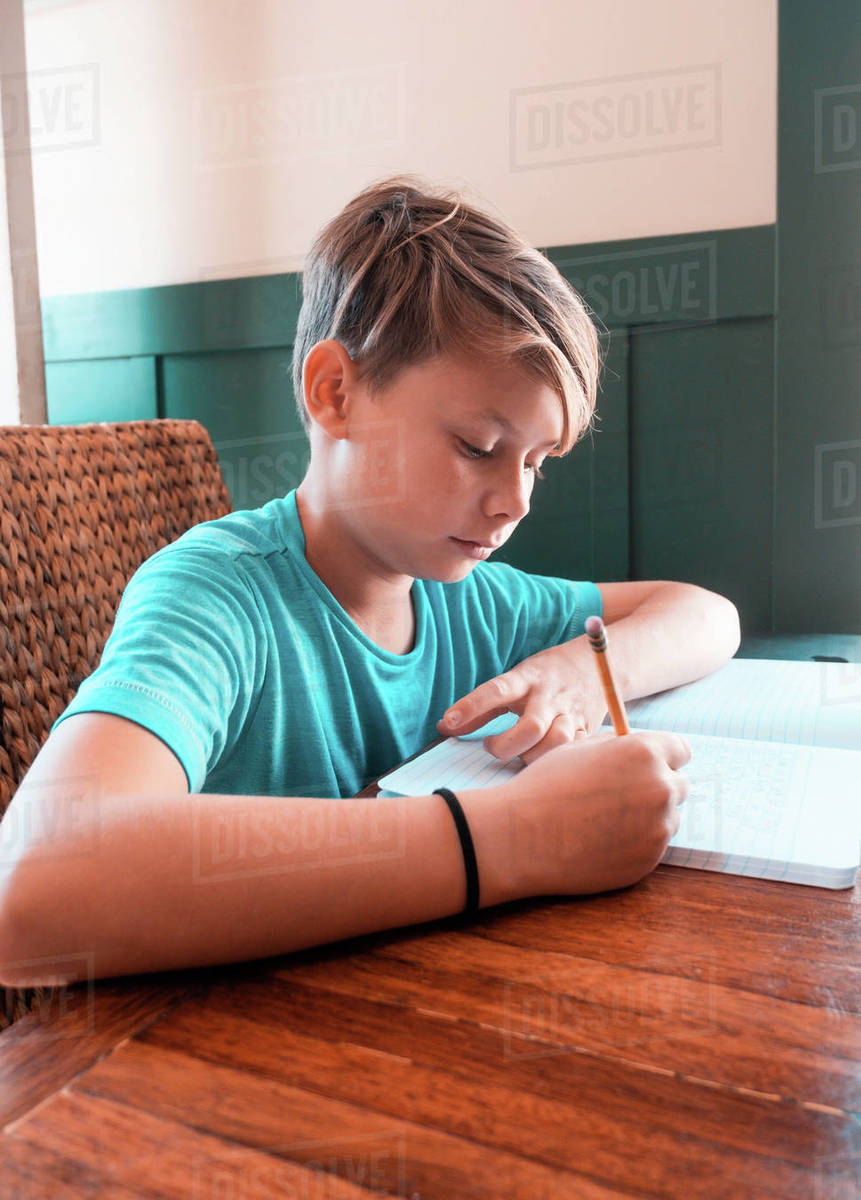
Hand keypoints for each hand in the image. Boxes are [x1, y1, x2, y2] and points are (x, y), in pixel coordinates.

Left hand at [437, 640, 609, 762]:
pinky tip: (542, 759)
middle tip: (490, 745)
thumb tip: (445, 727)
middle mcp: (550, 695)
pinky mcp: (587, 729)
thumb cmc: (544, 676)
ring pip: (556, 743)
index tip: (448, 722)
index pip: (496, 690)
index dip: (471, 706)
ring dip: (532, 756)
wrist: (595, 664)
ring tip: (519, 753)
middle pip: (531, 727)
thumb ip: (481, 707)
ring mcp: (572, 713)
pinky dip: (555, 760)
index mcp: (527, 678)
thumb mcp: (514, 681)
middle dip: (506, 745)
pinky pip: (573, 752)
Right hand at [502, 730, 690, 895]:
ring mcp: (658, 828)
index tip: (650, 765)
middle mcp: (660, 788)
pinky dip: (635, 843)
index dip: (664, 756)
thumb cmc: (545, 787)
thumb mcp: (580, 748)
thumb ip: (619, 746)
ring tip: (604, 820)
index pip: (681, 750)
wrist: (522, 838)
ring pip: (667, 818)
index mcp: (644, 753)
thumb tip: (640, 750)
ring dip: (648, 817)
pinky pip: (653, 846)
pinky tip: (601, 841)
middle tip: (622, 795)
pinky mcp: (650, 860)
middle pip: (679, 785)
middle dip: (657, 786)